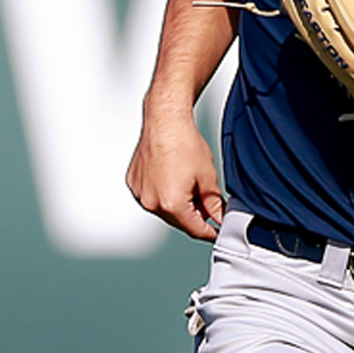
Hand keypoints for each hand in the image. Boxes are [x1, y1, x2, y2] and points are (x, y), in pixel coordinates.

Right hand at [125, 107, 224, 241]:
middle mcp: (151, 202)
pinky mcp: (134, 184)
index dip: (209, 232)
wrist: (165, 121)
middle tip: (206, 201)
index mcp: (171, 203)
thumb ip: (214, 204)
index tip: (216, 232)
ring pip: (164, 210)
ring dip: (178, 205)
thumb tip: (219, 217)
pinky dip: (164, 194)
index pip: (194, 229)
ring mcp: (140, 193)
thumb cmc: (182, 142)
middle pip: (178, 221)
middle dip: (194, 215)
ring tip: (188, 183)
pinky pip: (152, 197)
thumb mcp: (208, 177)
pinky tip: (173, 178)